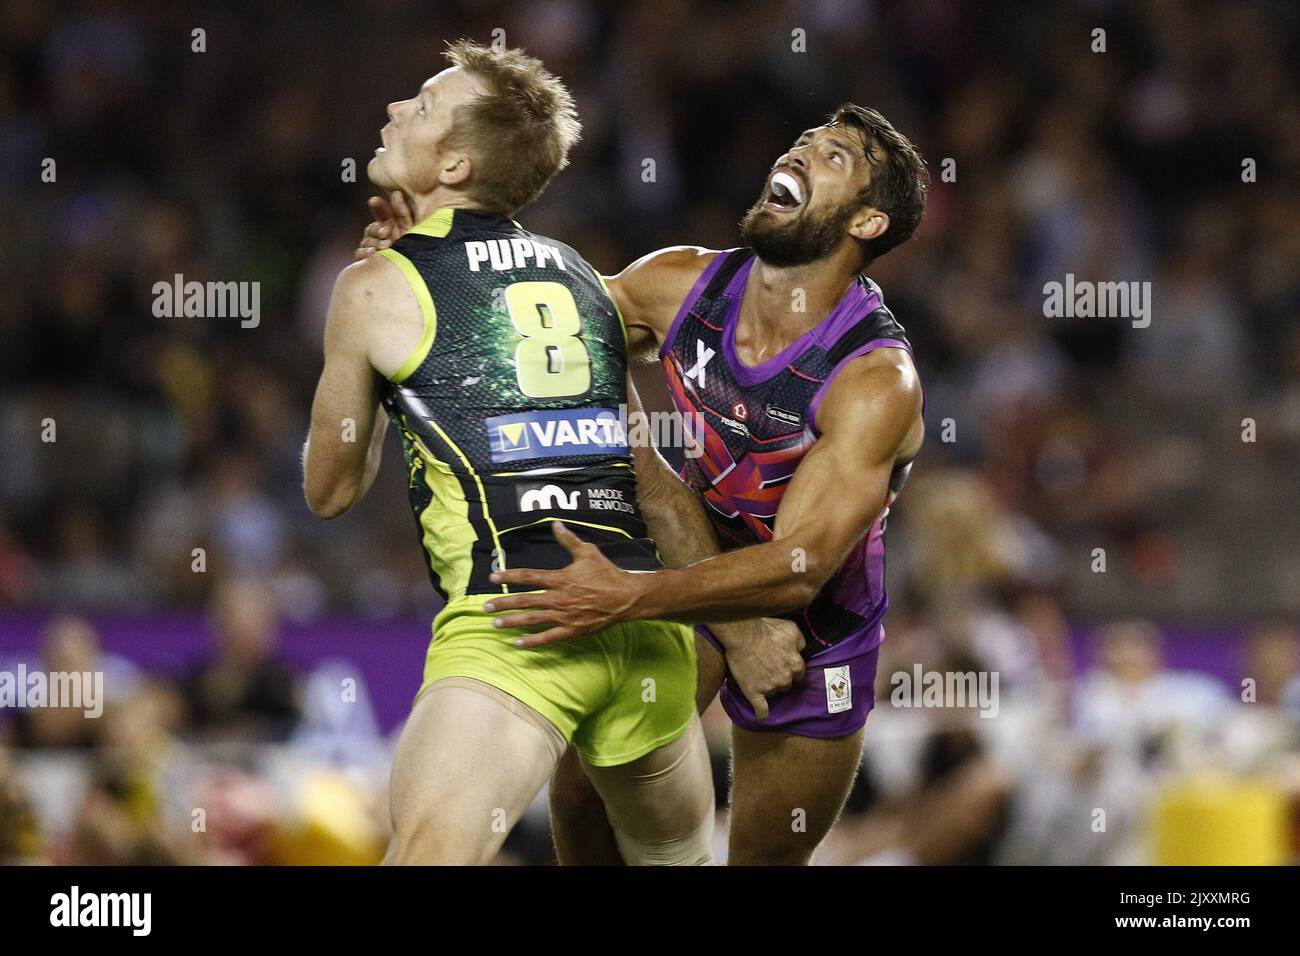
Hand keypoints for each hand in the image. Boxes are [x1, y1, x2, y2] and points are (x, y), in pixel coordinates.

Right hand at [354, 191, 414, 259]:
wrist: (413, 278)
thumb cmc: (416, 251)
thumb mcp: (411, 230)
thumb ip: (403, 212)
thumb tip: (396, 193)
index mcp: (394, 227)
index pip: (382, 213)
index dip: (378, 206)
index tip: (374, 201)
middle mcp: (383, 237)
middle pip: (373, 227)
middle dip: (378, 228)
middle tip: (386, 233)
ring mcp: (374, 250)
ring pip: (367, 239)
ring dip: (374, 241)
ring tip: (385, 246)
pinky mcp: (368, 262)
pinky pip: (360, 253)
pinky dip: (365, 252)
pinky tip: (372, 254)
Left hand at [483, 522, 644, 646]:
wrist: (625, 597)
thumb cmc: (607, 574)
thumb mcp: (588, 552)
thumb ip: (568, 540)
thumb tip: (555, 523)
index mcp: (560, 579)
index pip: (528, 576)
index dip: (508, 576)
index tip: (492, 578)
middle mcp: (558, 598)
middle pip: (525, 600)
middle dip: (503, 604)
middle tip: (485, 607)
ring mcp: (564, 616)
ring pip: (532, 620)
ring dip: (512, 622)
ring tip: (495, 624)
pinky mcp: (572, 630)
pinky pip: (548, 637)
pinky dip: (532, 641)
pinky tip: (517, 643)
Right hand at [710, 617, 805, 721]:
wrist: (742, 634)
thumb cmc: (766, 628)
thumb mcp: (791, 628)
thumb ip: (800, 642)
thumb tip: (801, 650)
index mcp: (796, 664)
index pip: (799, 673)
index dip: (791, 669)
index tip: (783, 664)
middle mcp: (785, 678)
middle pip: (787, 684)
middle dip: (780, 678)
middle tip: (768, 667)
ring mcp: (770, 687)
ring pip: (774, 693)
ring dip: (769, 687)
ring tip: (757, 676)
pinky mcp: (754, 692)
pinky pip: (761, 710)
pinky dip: (762, 713)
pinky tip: (761, 716)